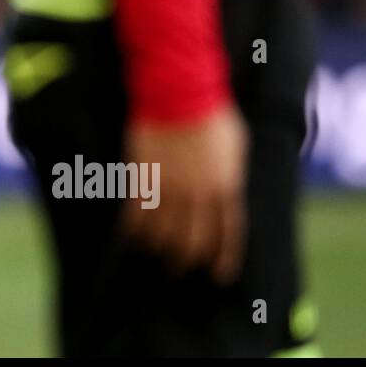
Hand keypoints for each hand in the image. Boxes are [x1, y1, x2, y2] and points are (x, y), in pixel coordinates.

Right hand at [120, 102, 247, 284]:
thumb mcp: (236, 146)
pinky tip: (129, 235)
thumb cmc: (211, 111)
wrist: (179, 90)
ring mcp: (169, 187)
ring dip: (157, 246)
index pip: (228, 234)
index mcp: (226, 186)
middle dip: (185, 259)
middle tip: (177, 266)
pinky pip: (136, 215)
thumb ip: (231, 174)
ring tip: (152, 250)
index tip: (218, 276)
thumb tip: (228, 193)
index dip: (223, 258)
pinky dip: (132, 229)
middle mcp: (199, 194)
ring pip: (162, 234)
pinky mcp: (143, 178)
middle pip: (192, 241)